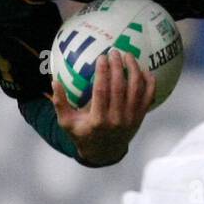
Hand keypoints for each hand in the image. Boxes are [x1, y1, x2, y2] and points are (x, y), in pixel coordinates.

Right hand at [52, 47, 155, 166]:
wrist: (104, 152)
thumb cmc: (83, 134)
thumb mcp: (67, 123)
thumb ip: (60, 103)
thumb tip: (54, 81)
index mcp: (98, 120)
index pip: (102, 90)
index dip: (103, 72)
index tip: (101, 57)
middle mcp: (116, 119)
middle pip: (120, 87)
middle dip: (118, 66)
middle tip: (115, 52)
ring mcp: (131, 118)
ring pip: (136, 90)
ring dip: (134, 70)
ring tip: (129, 56)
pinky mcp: (140, 117)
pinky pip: (148, 97)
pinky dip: (149, 83)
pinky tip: (145, 70)